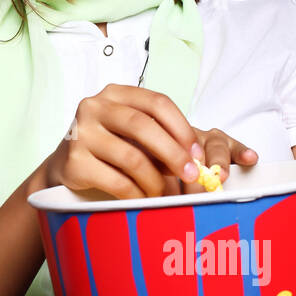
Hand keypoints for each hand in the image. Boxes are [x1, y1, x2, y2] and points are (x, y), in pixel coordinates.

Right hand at [43, 85, 255, 198]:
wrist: (68, 169)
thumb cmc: (114, 150)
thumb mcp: (140, 137)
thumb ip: (173, 140)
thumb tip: (227, 161)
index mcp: (116, 93)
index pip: (157, 102)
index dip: (182, 128)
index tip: (199, 154)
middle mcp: (94, 106)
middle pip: (142, 127)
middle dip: (174, 155)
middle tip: (194, 178)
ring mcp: (80, 132)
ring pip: (131, 157)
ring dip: (157, 182)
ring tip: (166, 195)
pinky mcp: (73, 161)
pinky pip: (116, 181)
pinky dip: (137, 195)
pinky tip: (144, 201)